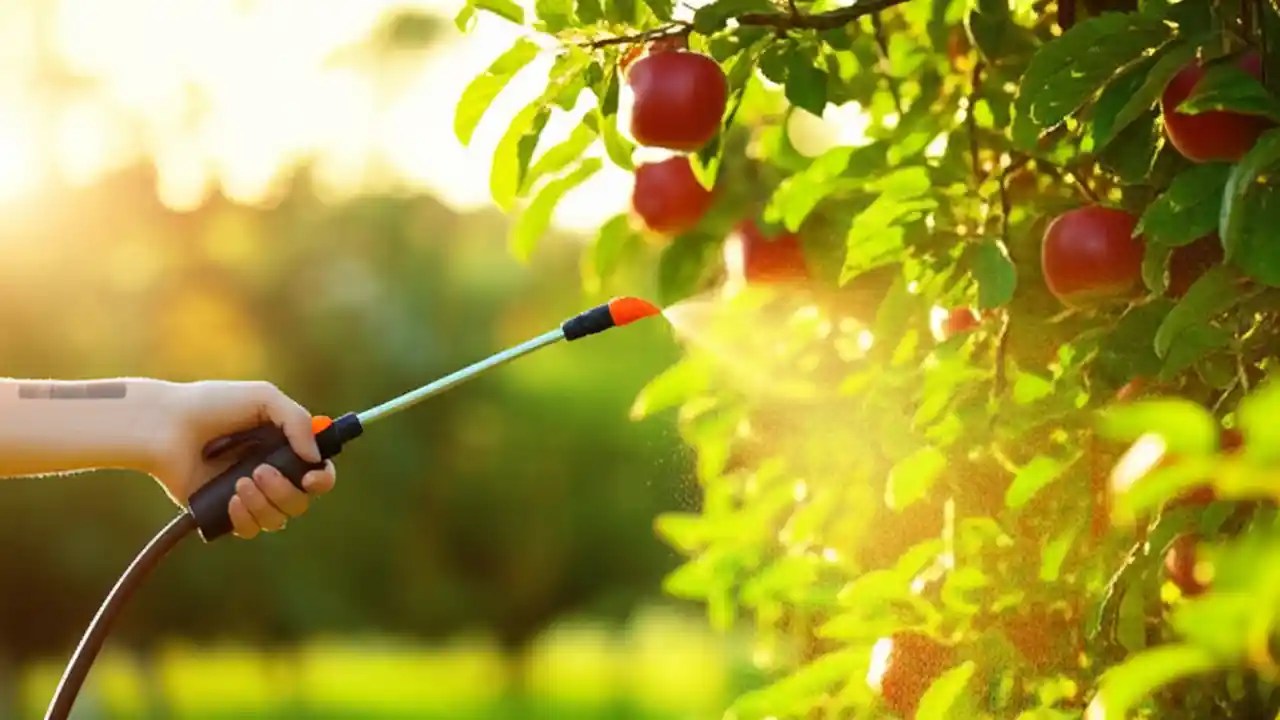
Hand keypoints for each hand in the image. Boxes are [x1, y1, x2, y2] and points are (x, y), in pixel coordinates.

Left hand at [146, 380, 336, 538]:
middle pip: (301, 501)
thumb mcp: (263, 397)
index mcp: (283, 447)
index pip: (318, 471)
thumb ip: (298, 420)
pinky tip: (231, 499)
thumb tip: (313, 457)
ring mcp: (247, 494)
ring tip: (239, 482)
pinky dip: (246, 518)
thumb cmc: (212, 404)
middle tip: (260, 471)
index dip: (322, 478)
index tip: (310, 477)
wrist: (165, 425)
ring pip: (278, 518)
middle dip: (286, 490)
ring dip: (265, 503)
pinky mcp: (223, 511)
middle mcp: (270, 473)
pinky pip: (250, 529)